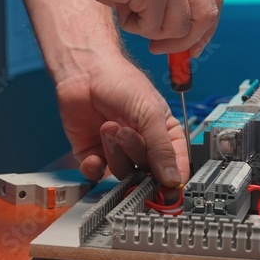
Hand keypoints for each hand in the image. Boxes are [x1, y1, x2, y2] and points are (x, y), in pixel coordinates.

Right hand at [54, 0, 223, 55]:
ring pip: (178, 28)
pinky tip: (119, 5)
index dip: (204, 28)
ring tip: (128, 11)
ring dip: (151, 31)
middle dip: (186, 41)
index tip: (192, 47)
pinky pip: (153, 27)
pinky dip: (133, 26)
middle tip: (159, 48)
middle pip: (207, 16)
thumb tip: (178, 34)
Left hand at [54, 57, 189, 186]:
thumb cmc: (121, 81)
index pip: (175, 165)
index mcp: (164, 135)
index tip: (169, 189)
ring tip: (108, 126)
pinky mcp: (93, 154)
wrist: (84, 71)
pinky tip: (93, 154)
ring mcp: (118, 152)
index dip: (172, 178)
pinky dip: (94, 167)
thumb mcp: (150, 113)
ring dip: (114, 151)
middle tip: (125, 131)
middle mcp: (142, 147)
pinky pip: (97, 174)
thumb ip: (162, 148)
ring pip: (122, 173)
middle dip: (135, 153)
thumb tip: (173, 179)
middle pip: (147, 173)